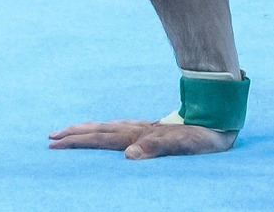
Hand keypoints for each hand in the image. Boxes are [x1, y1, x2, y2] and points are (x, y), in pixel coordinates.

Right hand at [49, 118, 235, 160]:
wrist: (222, 116)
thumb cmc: (206, 135)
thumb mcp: (185, 144)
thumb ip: (158, 147)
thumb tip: (128, 156)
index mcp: (142, 135)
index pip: (102, 139)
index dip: (78, 141)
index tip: (55, 142)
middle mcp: (140, 129)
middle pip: (100, 130)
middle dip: (75, 134)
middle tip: (51, 135)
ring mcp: (146, 127)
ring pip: (109, 127)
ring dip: (88, 129)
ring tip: (70, 130)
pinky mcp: (153, 129)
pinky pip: (121, 129)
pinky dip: (106, 129)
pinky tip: (107, 130)